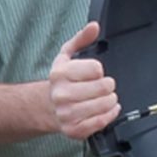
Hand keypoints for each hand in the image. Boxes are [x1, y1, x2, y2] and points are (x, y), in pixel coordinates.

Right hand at [48, 22, 119, 139]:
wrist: (46, 107)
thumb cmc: (62, 81)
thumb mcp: (67, 56)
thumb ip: (82, 39)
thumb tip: (94, 26)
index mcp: (60, 74)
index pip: (96, 69)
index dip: (99, 70)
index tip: (94, 73)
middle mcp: (61, 94)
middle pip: (104, 87)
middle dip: (108, 86)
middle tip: (103, 86)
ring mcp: (67, 113)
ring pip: (105, 105)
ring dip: (110, 100)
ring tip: (104, 98)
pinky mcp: (73, 129)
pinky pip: (101, 122)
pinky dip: (110, 115)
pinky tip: (107, 109)